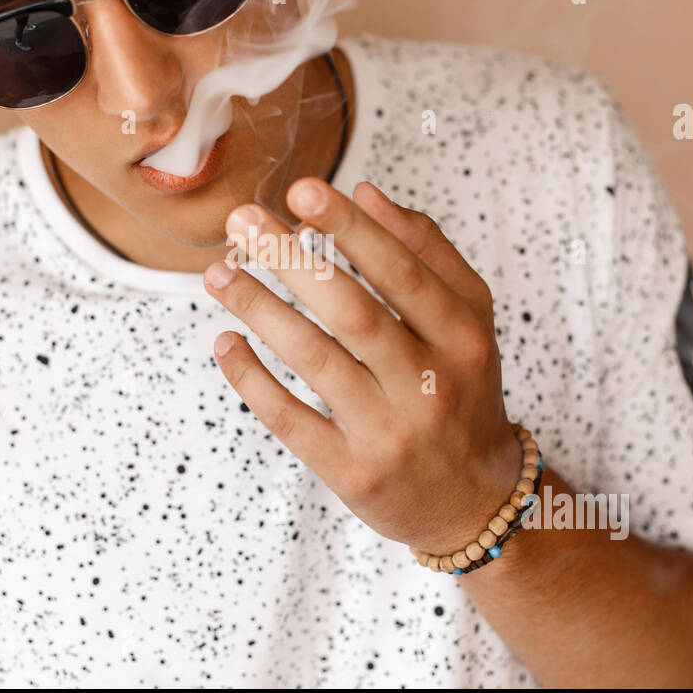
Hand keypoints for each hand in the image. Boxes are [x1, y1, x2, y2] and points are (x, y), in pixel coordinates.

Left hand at [203, 176, 524, 553]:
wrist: (473, 502)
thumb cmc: (461, 392)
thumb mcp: (469, 320)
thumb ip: (427, 251)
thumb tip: (366, 193)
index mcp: (464, 338)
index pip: (403, 273)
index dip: (351, 229)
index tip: (302, 190)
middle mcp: (431, 385)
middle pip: (353, 313)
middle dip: (291, 261)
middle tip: (242, 221)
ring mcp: (389, 432)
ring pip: (314, 360)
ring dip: (259, 309)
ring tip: (219, 273)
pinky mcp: (352, 472)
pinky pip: (290, 419)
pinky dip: (252, 378)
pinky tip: (226, 342)